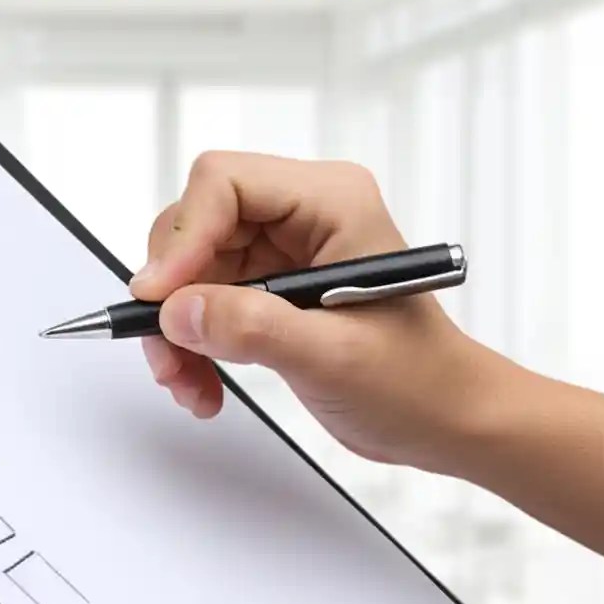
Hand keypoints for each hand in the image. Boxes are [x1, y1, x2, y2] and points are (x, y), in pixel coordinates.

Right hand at [130, 151, 500, 471]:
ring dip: (174, 328)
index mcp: (331, 202)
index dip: (183, 236)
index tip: (159, 297)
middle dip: (172, 292)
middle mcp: (300, 214)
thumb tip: (178, 310)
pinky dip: (189, 344)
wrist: (444, 419)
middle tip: (168, 351)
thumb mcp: (335, 356)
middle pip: (196, 224)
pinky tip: (203, 384)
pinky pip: (199, 301)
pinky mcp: (266, 288)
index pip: (224, 184)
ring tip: (188, 382)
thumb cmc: (418, 381)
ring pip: (188, 268)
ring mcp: (280, 251)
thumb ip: (254, 327)